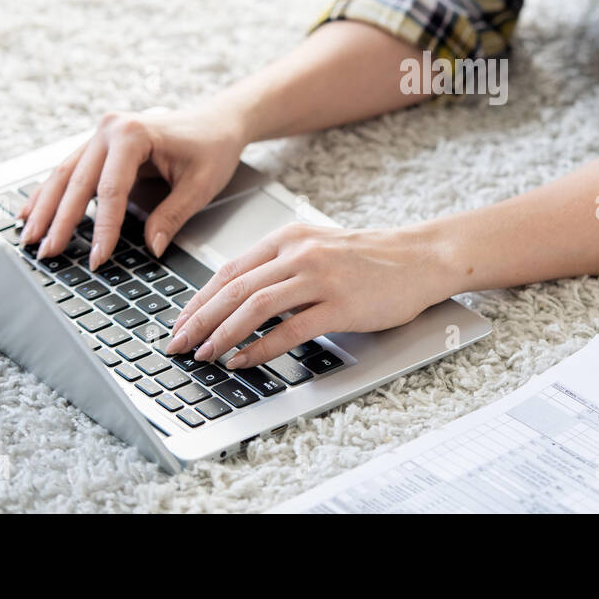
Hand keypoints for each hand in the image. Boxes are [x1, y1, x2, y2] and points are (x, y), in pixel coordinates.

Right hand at [17, 102, 246, 269]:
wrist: (218, 121)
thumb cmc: (212, 147)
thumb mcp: (201, 185)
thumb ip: (173, 216)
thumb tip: (151, 248)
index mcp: (134, 133)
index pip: (111, 190)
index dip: (103, 227)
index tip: (97, 257)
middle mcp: (110, 129)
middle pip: (78, 182)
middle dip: (60, 221)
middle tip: (47, 254)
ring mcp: (100, 134)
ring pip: (64, 175)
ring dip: (44, 209)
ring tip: (29, 239)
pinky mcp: (98, 143)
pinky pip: (69, 170)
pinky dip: (49, 194)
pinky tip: (30, 213)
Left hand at [164, 222, 453, 368]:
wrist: (419, 258)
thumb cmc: (370, 260)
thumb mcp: (318, 249)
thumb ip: (280, 266)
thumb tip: (236, 300)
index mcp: (290, 238)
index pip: (230, 270)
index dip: (199, 299)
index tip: (180, 323)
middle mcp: (300, 252)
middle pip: (235, 288)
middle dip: (200, 320)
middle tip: (179, 344)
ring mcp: (321, 277)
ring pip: (256, 306)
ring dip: (223, 334)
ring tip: (205, 355)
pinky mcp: (340, 304)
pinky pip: (290, 329)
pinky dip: (260, 347)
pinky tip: (243, 360)